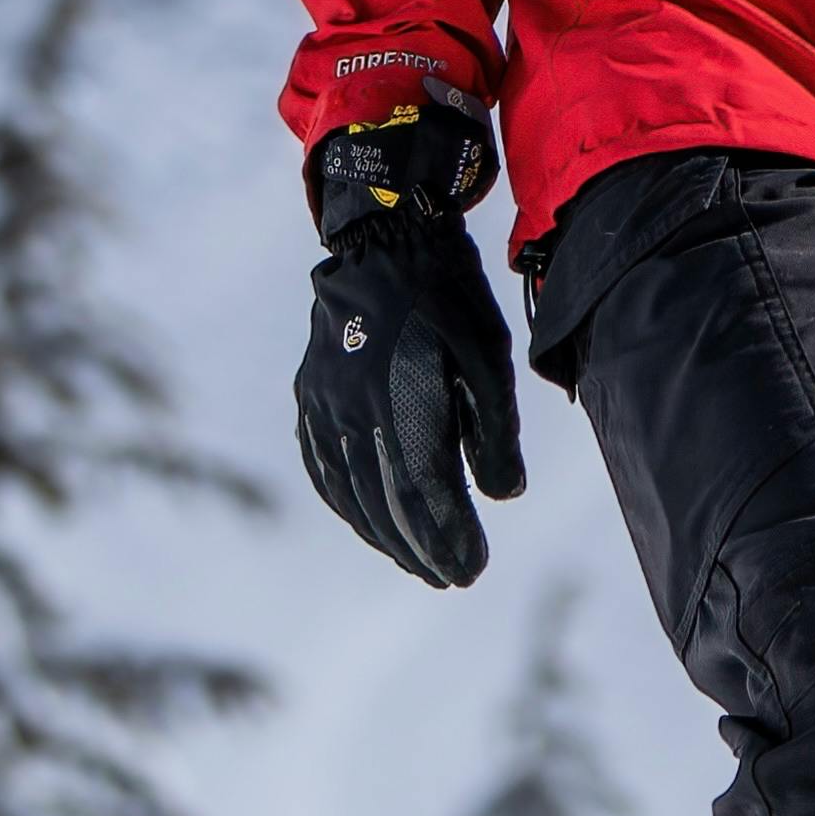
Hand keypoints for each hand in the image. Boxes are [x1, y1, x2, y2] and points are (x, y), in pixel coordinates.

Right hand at [294, 97, 524, 587]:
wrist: (384, 239)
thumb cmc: (448, 296)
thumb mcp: (487, 353)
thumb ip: (494, 428)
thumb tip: (504, 496)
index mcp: (402, 399)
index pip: (423, 492)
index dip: (447, 536)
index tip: (472, 569)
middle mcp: (353, 411)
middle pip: (384, 503)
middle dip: (420, 547)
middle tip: (451, 577)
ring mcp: (323, 405)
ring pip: (349, 492)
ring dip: (382, 534)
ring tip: (416, 561)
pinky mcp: (310, 397)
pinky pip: (323, 466)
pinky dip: (346, 502)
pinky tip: (366, 519)